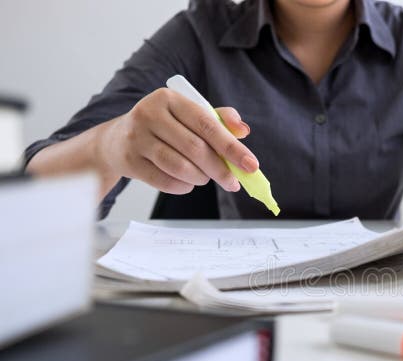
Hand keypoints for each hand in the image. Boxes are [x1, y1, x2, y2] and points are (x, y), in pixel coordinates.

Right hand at [94, 87, 256, 194]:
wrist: (117, 140)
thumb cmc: (163, 127)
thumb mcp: (188, 115)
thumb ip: (218, 119)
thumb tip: (243, 130)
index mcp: (169, 98)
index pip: (207, 124)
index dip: (232, 147)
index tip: (252, 165)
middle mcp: (149, 113)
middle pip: (195, 148)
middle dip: (220, 169)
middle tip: (233, 182)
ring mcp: (137, 138)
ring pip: (181, 167)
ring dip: (201, 178)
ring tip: (205, 178)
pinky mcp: (129, 161)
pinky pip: (166, 182)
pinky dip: (183, 187)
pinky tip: (186, 182)